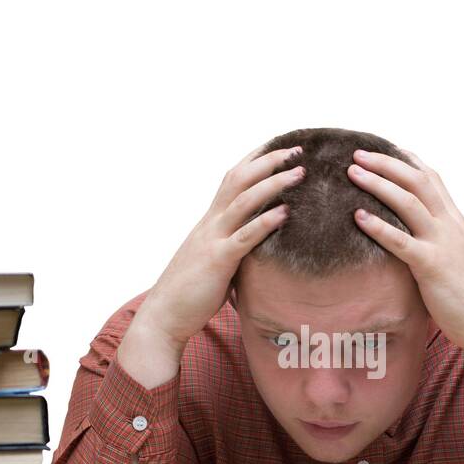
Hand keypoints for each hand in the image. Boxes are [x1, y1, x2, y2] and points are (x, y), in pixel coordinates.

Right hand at [119, 142, 304, 388]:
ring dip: (273, 184)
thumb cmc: (191, 293)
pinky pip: (244, 237)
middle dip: (268, 161)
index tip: (278, 147)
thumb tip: (258, 246)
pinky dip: (265, 222)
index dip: (255, 160)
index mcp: (210, 221)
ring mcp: (213, 240)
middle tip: (297, 150)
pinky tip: (286, 213)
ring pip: (244, 201)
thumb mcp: (215, 262)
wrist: (164, 316)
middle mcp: (210, 223)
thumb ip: (234, 248)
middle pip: (239, 180)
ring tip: (299, 172)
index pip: (232, 180)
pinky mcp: (218, 261)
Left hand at [347, 148, 463, 409]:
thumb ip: (437, 242)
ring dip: (378, 183)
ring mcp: (442, 243)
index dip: (408, 160)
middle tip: (357, 153)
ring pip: (408, 202)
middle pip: (417, 181)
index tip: (385, 146)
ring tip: (352, 172)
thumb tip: (414, 238)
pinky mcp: (431, 265)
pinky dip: (378, 226)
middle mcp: (450, 225)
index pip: (432, 178)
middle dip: (386, 163)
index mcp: (456, 221)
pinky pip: (401, 241)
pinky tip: (357, 217)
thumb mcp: (455, 259)